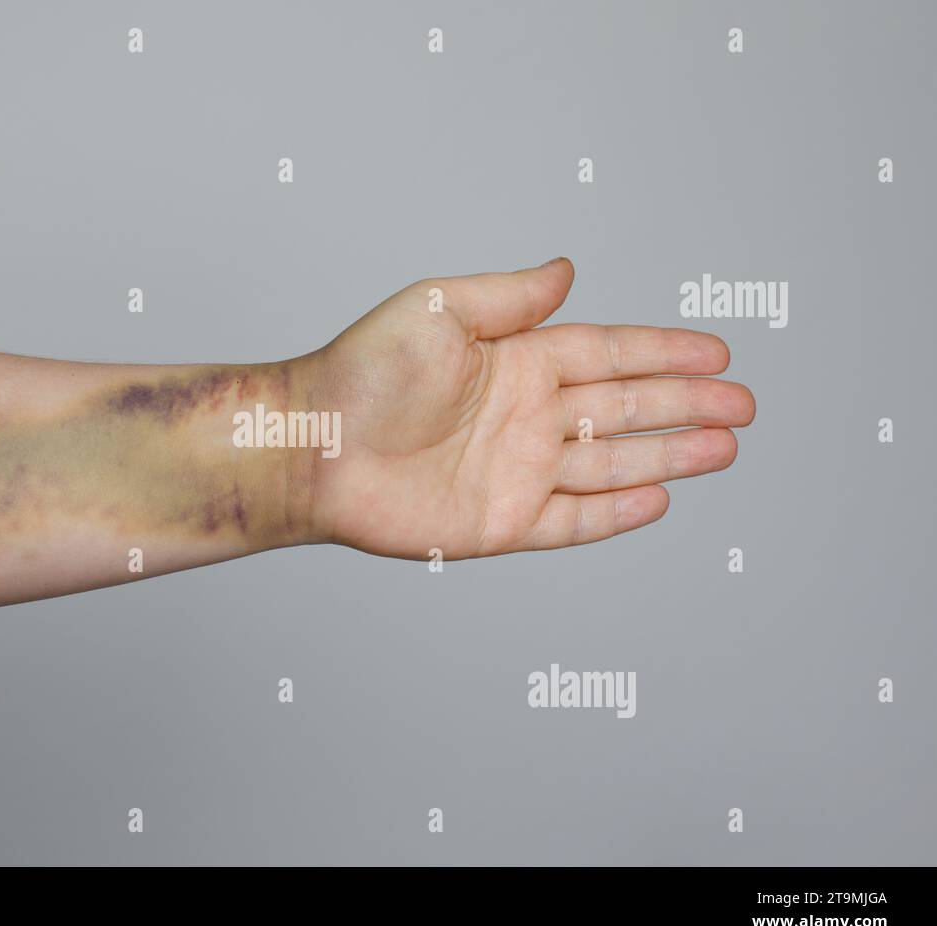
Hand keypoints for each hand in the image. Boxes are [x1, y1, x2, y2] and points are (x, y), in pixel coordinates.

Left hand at [297, 258, 755, 558]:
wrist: (313, 449)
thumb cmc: (363, 372)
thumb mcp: (439, 309)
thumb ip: (512, 297)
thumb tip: (568, 269)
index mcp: (516, 361)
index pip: (609, 354)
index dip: (665, 353)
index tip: (718, 353)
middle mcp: (524, 415)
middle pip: (625, 408)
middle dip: (686, 404)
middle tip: (744, 404)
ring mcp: (516, 470)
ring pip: (612, 463)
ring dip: (670, 454)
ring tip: (725, 447)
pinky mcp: (500, 522)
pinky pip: (573, 519)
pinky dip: (617, 511)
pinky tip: (659, 497)